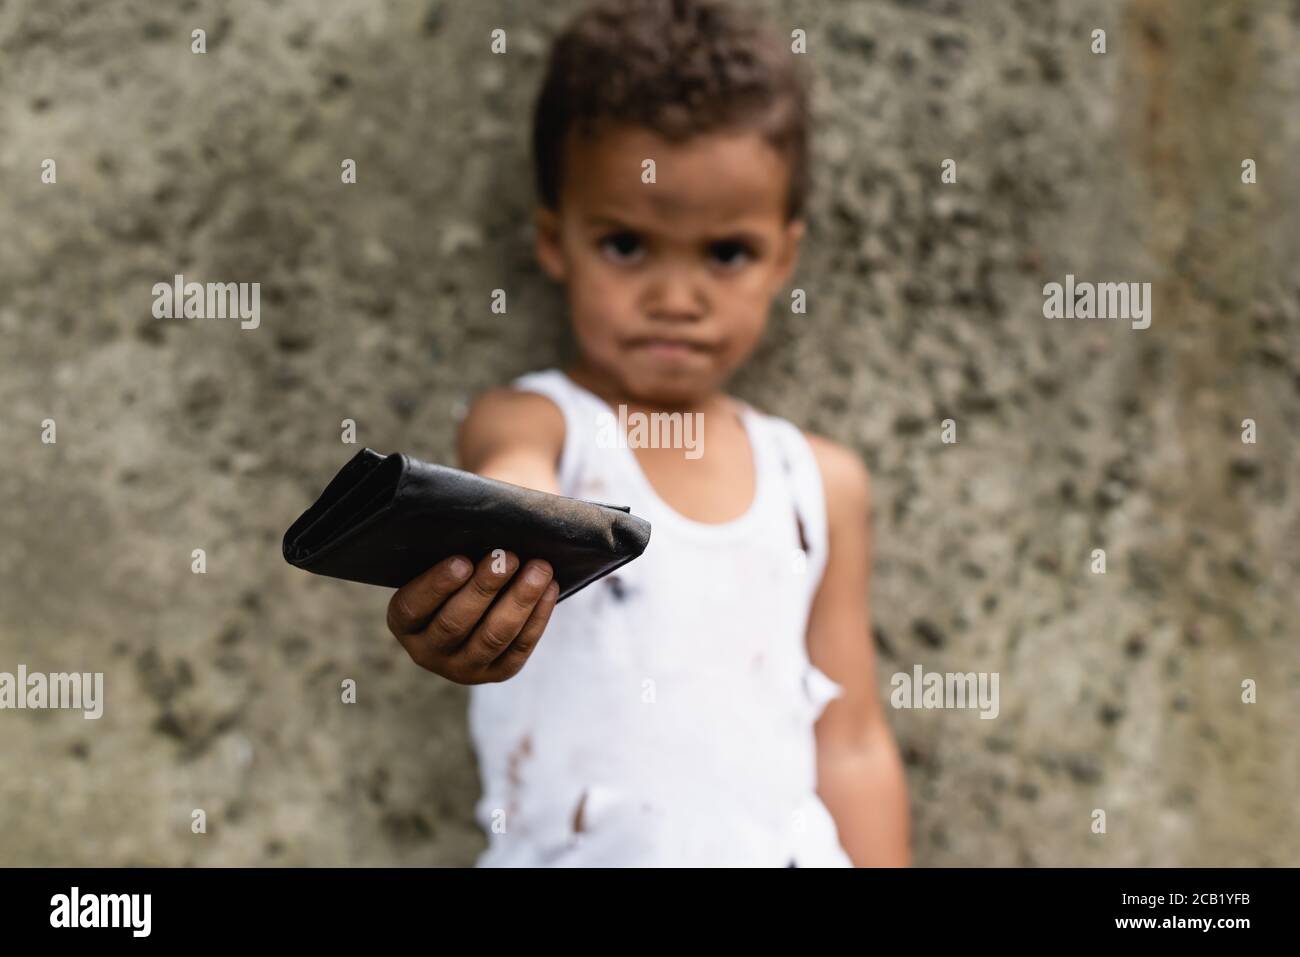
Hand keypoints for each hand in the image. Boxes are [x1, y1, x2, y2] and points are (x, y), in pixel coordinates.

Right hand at [385, 552, 558, 683]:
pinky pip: (519, 647)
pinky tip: (549, 588)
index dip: (437, 586)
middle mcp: (428, 651)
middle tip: (508, 557)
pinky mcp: (496, 673)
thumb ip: (453, 552)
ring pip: (492, 637)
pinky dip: (537, 616)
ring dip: (519, 600)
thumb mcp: (440, 564)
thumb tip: (485, 525)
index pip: (412, 607)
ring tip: (538, 568)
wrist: (475, 606)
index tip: (462, 561)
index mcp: (404, 623)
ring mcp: (463, 668)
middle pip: (455, 623)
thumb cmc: (456, 573)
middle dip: (485, 588)